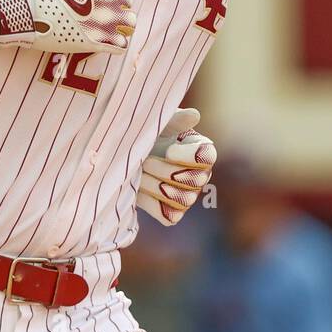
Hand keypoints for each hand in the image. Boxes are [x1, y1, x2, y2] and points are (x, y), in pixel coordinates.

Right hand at [0, 0, 135, 53]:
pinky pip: (121, 43)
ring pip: (130, 22)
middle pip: (127, 0)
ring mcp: (106, 19)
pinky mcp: (98, 41)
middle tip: (94, 5)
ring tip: (102, 23)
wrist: (24, 7)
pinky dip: (113, 41)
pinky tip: (99, 37)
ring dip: (119, 23)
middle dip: (114, 2)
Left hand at [138, 108, 216, 225]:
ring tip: (140, 172)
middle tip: (145, 161)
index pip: (207, 158)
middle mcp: (200, 175)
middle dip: (164, 171)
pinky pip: (169, 216)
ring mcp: (187, 197)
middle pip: (194, 181)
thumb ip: (174, 119)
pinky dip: (151, 204)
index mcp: (201, 150)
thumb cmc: (145, 135)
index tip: (168, 150)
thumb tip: (193, 115)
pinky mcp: (172, 214)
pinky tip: (138, 189)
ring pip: (182, 200)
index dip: (188, 156)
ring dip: (155, 186)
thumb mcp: (157, 123)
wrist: (125, 157)